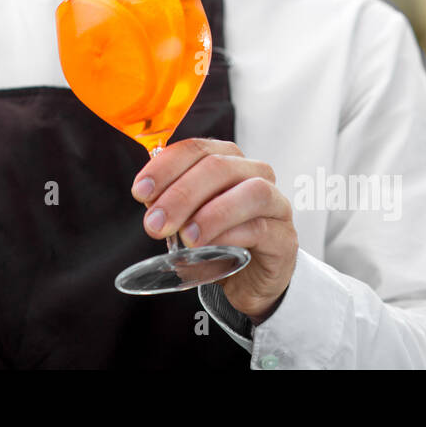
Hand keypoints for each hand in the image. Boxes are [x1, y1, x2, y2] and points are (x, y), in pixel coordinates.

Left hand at [131, 137, 297, 322]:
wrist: (249, 278)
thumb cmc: (216, 239)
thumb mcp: (188, 216)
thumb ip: (170, 201)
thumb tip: (148, 197)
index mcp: (228, 160)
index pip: (197, 148)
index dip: (165, 166)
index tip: (140, 191)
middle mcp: (255, 174)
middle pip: (219, 167)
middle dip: (181, 194)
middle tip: (155, 223)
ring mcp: (276, 204)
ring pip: (251, 192)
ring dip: (212, 213)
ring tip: (185, 237)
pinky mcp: (284, 238)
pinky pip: (261, 228)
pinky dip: (230, 235)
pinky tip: (208, 247)